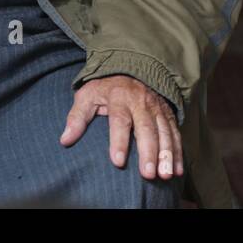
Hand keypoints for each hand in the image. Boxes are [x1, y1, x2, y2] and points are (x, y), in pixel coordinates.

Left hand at [61, 75, 182, 180]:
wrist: (130, 68)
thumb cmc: (105, 88)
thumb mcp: (87, 95)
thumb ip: (77, 117)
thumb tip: (65, 139)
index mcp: (119, 97)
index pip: (119, 120)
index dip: (118, 141)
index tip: (117, 162)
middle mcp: (140, 102)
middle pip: (146, 129)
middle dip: (149, 152)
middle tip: (148, 174)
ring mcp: (156, 108)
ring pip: (164, 132)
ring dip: (167, 154)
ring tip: (165, 174)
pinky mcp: (167, 113)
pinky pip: (175, 133)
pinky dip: (178, 152)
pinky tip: (177, 170)